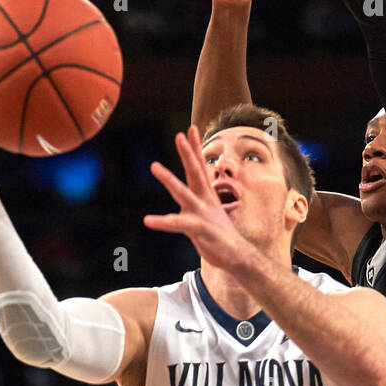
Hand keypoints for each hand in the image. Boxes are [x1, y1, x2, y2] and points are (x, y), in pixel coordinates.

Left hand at [144, 126, 254, 274]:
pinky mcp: (198, 229)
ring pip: (183, 192)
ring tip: (154, 165)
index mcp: (206, 196)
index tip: (190, 129)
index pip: (200, 167)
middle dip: (188, 153)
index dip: (195, 148)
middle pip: (196, 171)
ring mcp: (202, 213)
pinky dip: (162, 222)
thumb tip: (188, 199)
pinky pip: (177, 223)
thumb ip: (197, 204)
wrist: (237, 256)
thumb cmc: (219, 236)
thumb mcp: (209, 214)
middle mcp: (205, 200)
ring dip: (168, 178)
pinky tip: (148, 220)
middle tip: (180, 135)